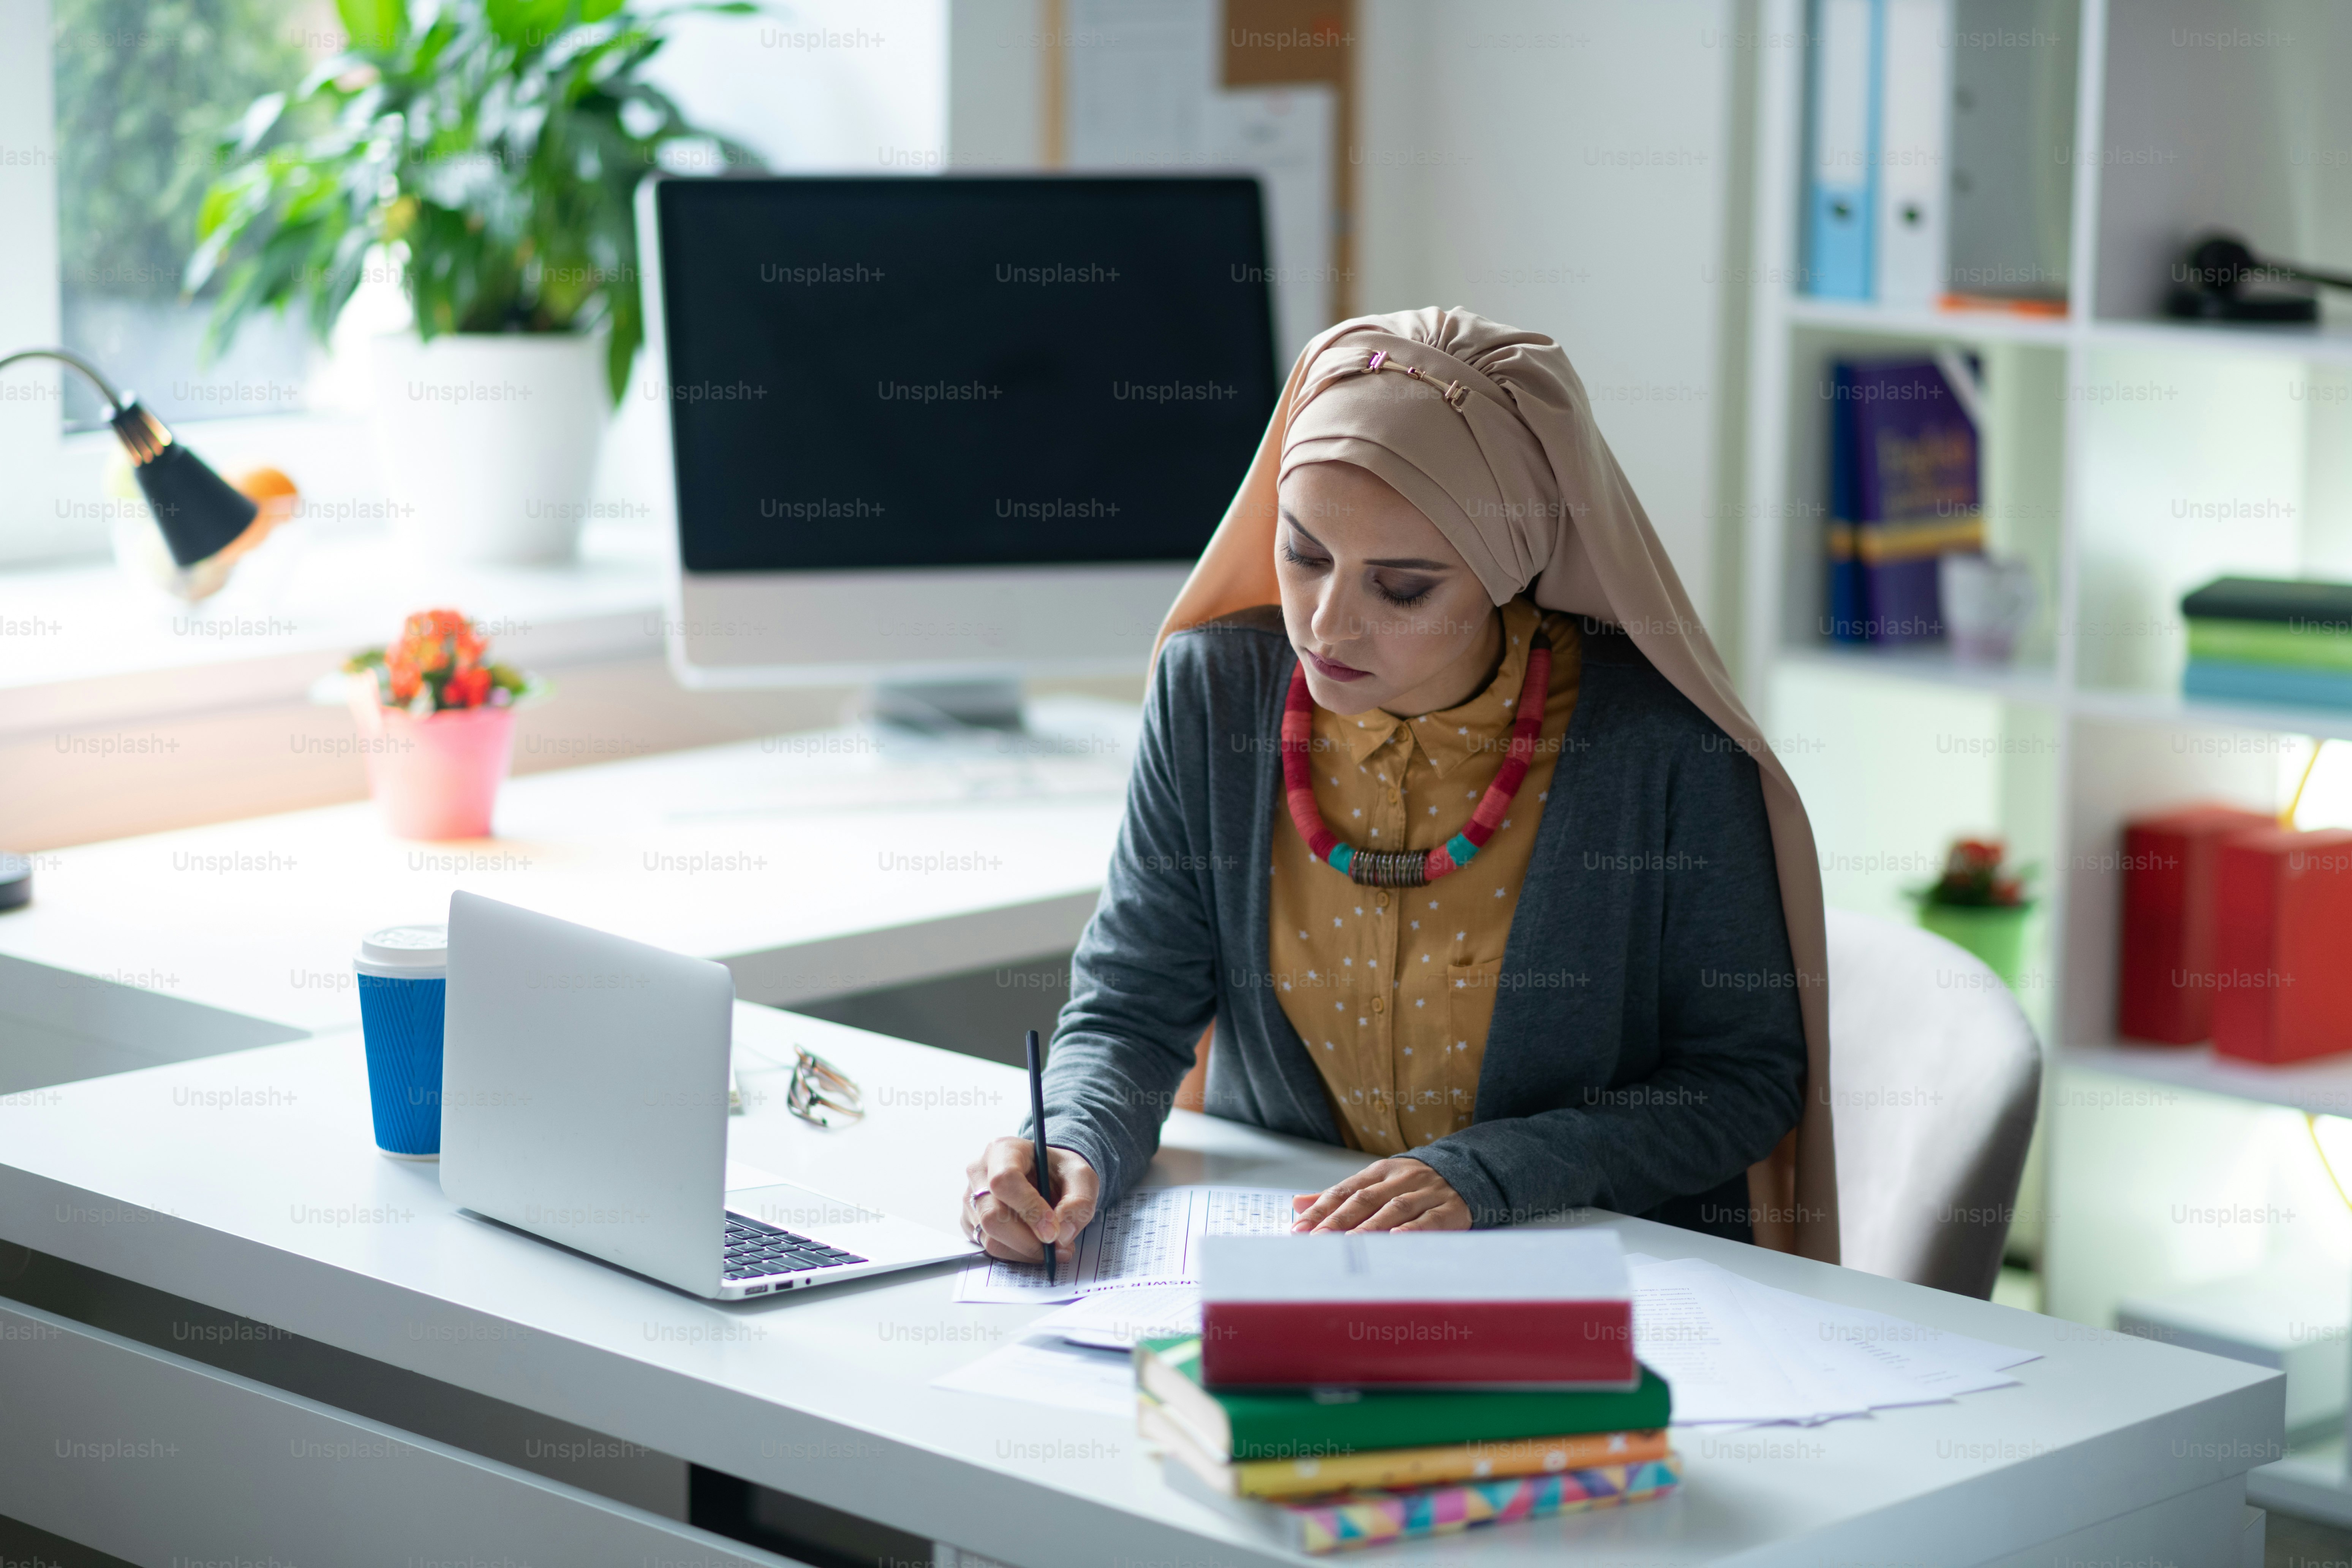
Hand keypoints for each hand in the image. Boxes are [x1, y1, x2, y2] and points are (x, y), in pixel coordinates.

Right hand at [962, 1136, 1099, 1266]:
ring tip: (1054, 1247)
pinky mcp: (971, 1223)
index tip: (1054, 1231)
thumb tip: (1062, 1233)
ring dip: (1026, 1251)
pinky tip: (1036, 1245)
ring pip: (990, 1238)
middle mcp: (979, 1173)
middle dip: (1029, 1240)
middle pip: (992, 1216)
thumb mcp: (1081, 1176)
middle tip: (1059, 1246)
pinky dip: (1017, 1255)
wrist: (1046, 1176)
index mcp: (1003, 1150)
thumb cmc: (1059, 1172)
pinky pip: (989, 1249)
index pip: (1005, 1181)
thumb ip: (1079, 1201)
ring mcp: (971, 1200)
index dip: (1029, 1209)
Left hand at [1291, 1157, 1469, 1232]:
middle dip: (1339, 1220)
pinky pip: (1429, 1221)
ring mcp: (1426, 1193)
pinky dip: (1412, 1231)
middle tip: (1317, 1239)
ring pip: (1395, 1209)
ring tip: (1349, 1242)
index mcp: (1379, 1172)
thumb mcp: (1377, 1184)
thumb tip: (1298, 1204)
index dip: (1321, 1209)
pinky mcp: (1450, 1209)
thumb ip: (1339, 1197)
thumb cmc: (1413, 1185)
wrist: (1467, 1173)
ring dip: (1370, 1227)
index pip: (1345, 1191)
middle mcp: (1401, 1179)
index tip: (1300, 1228)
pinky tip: (1396, 1240)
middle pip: (1365, 1199)